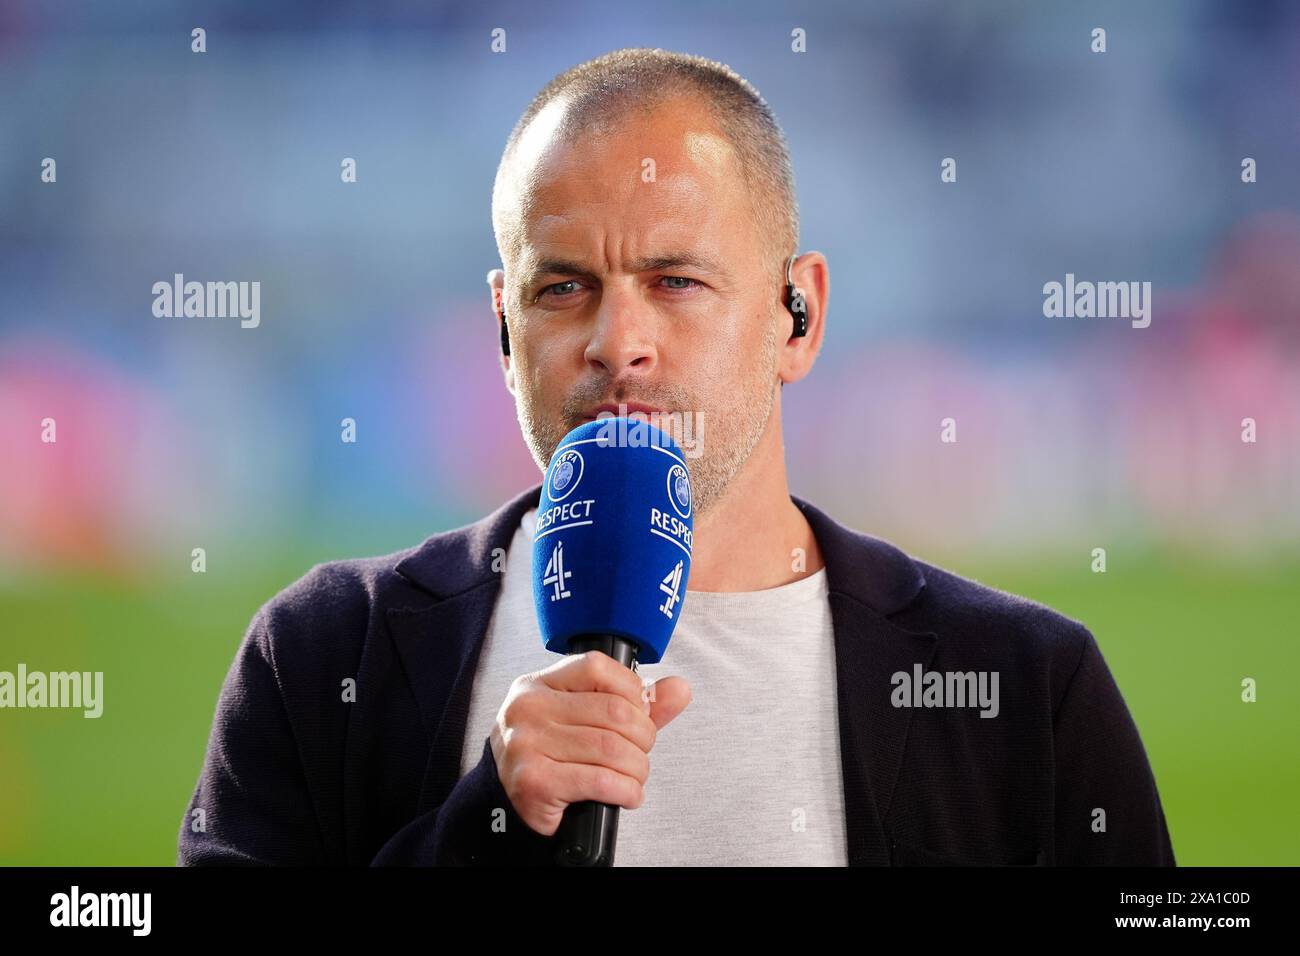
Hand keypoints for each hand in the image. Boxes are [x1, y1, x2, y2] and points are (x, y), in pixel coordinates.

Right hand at [489, 650, 691, 836]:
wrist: (509, 803)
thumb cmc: (553, 757)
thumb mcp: (586, 719)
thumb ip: (634, 704)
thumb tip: (679, 689)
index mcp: (538, 685)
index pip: (597, 667)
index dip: (631, 692)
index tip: (637, 714)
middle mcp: (528, 708)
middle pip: (614, 712)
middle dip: (642, 738)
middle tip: (639, 753)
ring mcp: (527, 744)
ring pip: (613, 749)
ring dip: (637, 769)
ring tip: (632, 777)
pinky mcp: (534, 782)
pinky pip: (602, 781)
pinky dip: (627, 791)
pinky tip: (625, 794)